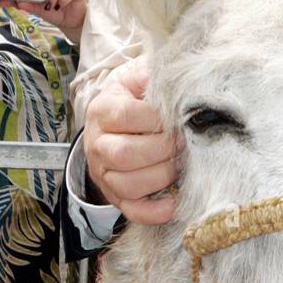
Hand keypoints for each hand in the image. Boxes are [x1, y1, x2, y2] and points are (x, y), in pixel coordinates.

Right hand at [83, 57, 181, 222]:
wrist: (115, 124)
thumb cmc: (136, 99)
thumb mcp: (140, 79)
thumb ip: (156, 73)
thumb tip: (182, 70)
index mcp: (103, 110)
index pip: (126, 117)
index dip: (156, 120)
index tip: (179, 118)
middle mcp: (97, 143)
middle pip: (125, 154)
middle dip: (162, 150)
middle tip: (184, 143)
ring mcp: (103, 172)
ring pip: (128, 184)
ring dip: (161, 177)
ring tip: (181, 165)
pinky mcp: (115, 194)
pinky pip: (130, 210)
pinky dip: (152, 212)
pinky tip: (173, 204)